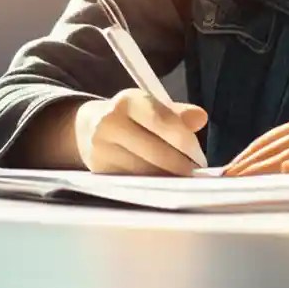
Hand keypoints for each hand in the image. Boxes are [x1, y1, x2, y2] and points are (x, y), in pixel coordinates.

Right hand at [74, 88, 207, 175]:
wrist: (87, 128)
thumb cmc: (130, 118)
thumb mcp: (151, 108)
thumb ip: (178, 114)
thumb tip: (201, 118)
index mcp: (128, 101)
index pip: (164, 121)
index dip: (186, 142)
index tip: (200, 158)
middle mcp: (110, 123)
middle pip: (157, 152)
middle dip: (182, 167)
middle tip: (196, 176)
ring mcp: (101, 149)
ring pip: (147, 172)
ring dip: (169, 180)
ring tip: (182, 181)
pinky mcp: (99, 171)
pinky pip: (134, 183)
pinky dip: (153, 186)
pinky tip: (163, 185)